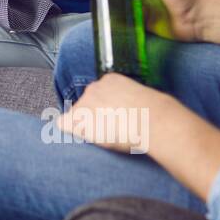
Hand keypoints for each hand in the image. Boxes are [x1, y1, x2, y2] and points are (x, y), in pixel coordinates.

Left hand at [55, 72, 174, 153]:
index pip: (98, 95)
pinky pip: (63, 124)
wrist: (152, 120)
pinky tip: (83, 139)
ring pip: (77, 116)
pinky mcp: (77, 118)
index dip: (104, 110)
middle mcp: (93, 88)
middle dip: (93, 117)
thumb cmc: (156, 115)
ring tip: (106, 137)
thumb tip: (136, 112)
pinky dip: (70, 132)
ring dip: (86, 127)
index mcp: (110, 81)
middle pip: (86, 104)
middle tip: (111, 130)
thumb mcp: (145, 100)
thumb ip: (132, 101)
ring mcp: (84, 102)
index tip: (115, 119)